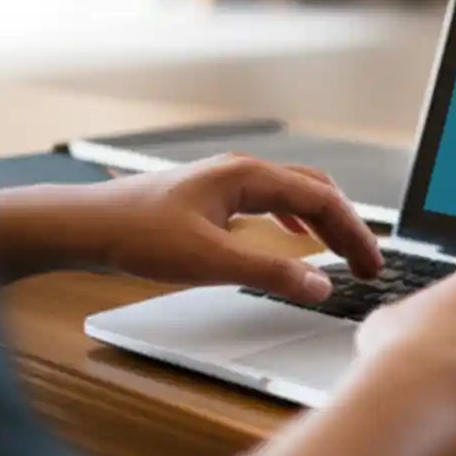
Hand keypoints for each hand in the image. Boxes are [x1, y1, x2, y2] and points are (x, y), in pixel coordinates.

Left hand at [0, 154, 381, 298]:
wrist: (83, 225)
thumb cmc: (136, 234)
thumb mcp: (210, 261)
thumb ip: (270, 273)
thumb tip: (319, 285)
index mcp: (249, 175)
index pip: (323, 200)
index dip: (354, 234)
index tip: (372, 264)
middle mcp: (243, 170)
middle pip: (317, 190)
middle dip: (348, 225)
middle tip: (368, 261)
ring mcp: (228, 180)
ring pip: (296, 192)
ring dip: (326, 220)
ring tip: (343, 248)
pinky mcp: (214, 195)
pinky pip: (273, 198)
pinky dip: (298, 215)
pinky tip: (297, 233)